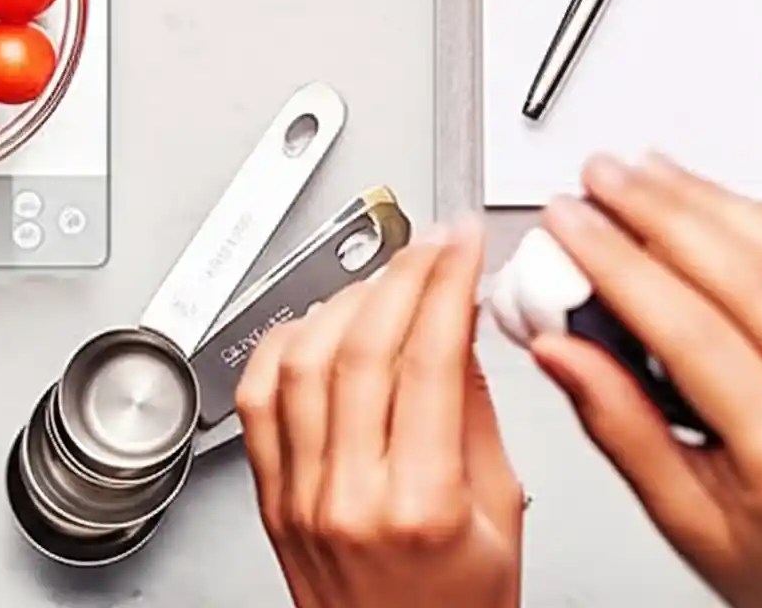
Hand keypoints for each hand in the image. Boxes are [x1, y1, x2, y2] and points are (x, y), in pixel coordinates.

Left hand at [235, 216, 523, 607]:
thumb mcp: (504, 515)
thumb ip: (477, 415)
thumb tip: (462, 329)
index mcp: (422, 505)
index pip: (429, 360)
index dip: (446, 283)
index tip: (461, 245)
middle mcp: (349, 495)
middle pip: (362, 349)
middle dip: (401, 275)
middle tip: (429, 245)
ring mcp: (299, 493)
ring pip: (301, 362)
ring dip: (342, 301)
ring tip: (382, 280)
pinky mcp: (270, 495)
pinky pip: (257, 399)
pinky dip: (282, 345)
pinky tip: (314, 324)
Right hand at [535, 153, 761, 607]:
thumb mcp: (689, 521)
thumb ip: (621, 428)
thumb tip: (559, 351)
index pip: (689, 330)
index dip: (617, 263)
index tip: (567, 224)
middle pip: (747, 271)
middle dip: (658, 209)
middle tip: (600, 175)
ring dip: (709, 200)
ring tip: (646, 172)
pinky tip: (716, 202)